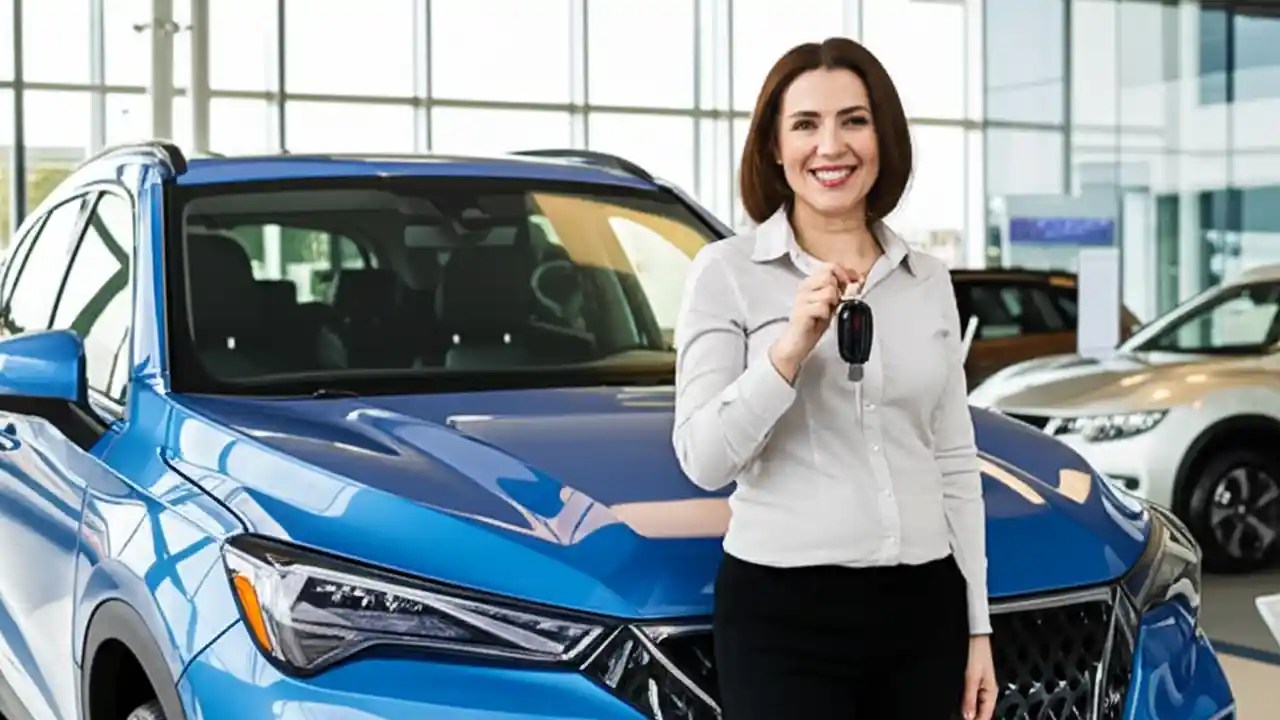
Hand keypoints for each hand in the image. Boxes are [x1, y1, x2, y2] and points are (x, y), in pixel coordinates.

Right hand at [769, 262, 857, 381]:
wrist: (795, 345)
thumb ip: (840, 291)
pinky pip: (823, 306)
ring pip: (829, 291)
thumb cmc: (811, 325)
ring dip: (832, 304)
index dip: (845, 273)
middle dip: (838, 290)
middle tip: (835, 302)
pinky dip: (826, 314)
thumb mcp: (830, 305)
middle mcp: (804, 288)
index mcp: (810, 283)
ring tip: (825, 313)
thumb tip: (857, 280)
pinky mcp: (801, 311)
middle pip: (829, 276)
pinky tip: (819, 319)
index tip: (854, 281)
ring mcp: (802, 299)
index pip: (830, 267)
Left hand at [962, 634, 996, 719]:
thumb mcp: (971, 678)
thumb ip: (969, 698)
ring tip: (959, 714)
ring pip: (977, 707)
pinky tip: (960, 706)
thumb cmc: (977, 654)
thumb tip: (968, 717)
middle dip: (972, 717)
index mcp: (991, 693)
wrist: (976, 637)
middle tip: (960, 718)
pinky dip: (967, 704)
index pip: (985, 716)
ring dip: (969, 712)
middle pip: (982, 713)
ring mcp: (982, 688)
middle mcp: (988, 692)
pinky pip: (973, 699)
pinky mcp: (976, 683)